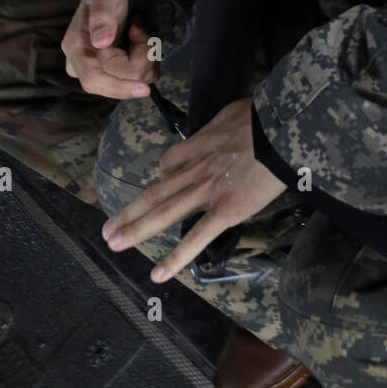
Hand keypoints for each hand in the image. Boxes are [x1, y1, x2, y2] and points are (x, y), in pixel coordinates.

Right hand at [61, 0, 158, 99]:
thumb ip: (101, 14)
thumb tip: (100, 42)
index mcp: (75, 45)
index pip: (93, 79)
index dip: (118, 87)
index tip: (144, 88)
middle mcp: (81, 62)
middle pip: (118, 81)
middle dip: (139, 60)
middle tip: (139, 30)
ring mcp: (96, 68)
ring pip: (130, 81)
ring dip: (145, 56)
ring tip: (138, 30)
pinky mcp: (111, 70)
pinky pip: (136, 78)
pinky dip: (146, 59)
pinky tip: (139, 39)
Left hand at [101, 98, 285, 280]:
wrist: (279, 130)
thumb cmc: (264, 117)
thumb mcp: (232, 112)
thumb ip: (221, 126)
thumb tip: (222, 128)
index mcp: (199, 145)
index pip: (171, 163)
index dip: (163, 175)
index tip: (161, 180)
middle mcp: (195, 170)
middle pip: (156, 193)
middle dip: (129, 212)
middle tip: (107, 229)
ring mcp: (207, 192)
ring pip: (164, 213)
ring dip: (136, 230)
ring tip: (113, 244)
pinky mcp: (225, 211)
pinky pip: (197, 238)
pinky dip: (176, 258)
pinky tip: (158, 275)